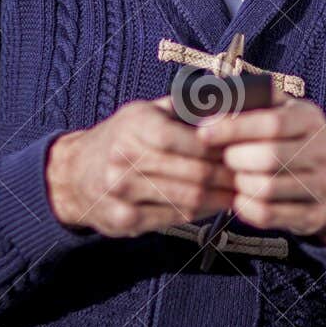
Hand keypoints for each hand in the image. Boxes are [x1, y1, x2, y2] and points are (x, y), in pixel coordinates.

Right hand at [45, 95, 234, 236]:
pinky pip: (173, 219)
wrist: (73, 174)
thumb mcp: (145, 112)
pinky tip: (214, 205)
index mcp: (135, 125)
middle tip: (252, 177)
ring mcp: (121, 193)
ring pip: (187, 200)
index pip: (188, 140)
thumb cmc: (122, 137)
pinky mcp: (123, 220)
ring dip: (220, 199)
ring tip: (240, 192)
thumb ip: (184, 109)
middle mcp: (124, 159)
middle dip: (227, 177)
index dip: (220, 148)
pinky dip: (200, 214)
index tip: (243, 150)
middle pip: (193, 174)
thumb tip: (230, 106)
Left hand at [196, 89, 325, 244]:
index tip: (204, 132)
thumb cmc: (297, 140)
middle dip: (235, 158)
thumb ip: (255, 101)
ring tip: (233, 177)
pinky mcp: (313, 216)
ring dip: (239, 184)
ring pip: (267, 189)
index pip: (272, 123)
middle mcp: (322, 153)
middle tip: (224, 158)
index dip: (234, 128)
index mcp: (311, 120)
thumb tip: (214, 98)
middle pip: (269, 157)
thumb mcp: (286, 112)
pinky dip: (245, 208)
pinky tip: (240, 198)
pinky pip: (269, 215)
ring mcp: (322, 187)